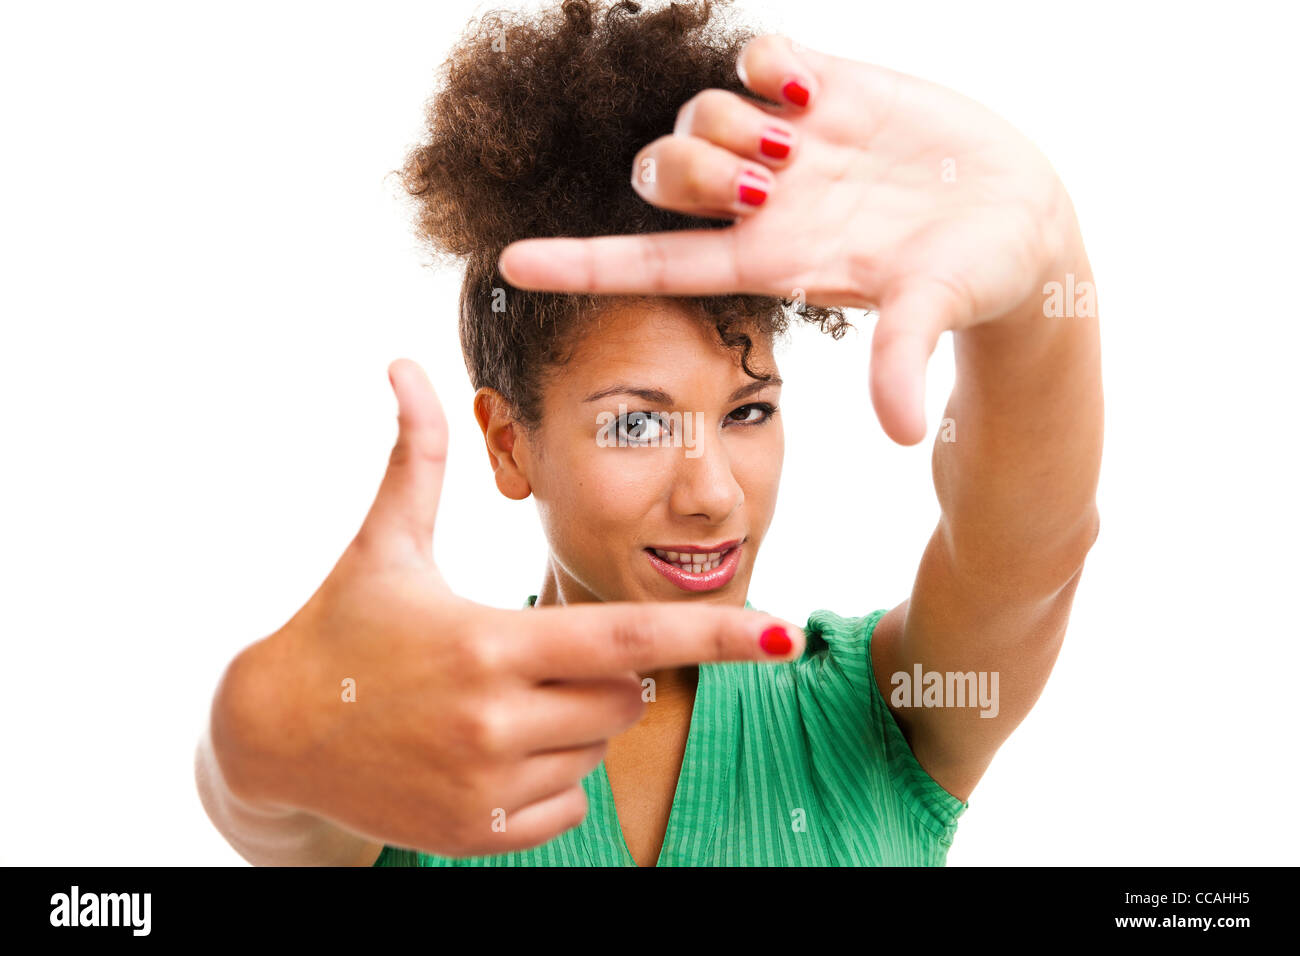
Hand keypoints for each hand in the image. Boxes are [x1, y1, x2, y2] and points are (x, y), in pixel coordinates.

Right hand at [219, 359, 803, 857]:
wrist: (272, 736)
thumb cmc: (340, 624)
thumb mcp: (383, 543)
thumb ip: (413, 456)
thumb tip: (405, 363)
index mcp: (489, 645)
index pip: (630, 638)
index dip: (714, 634)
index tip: (785, 636)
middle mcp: (495, 724)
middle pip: (628, 695)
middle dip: (608, 669)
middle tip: (538, 652)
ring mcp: (487, 787)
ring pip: (601, 749)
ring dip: (578, 721)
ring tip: (500, 699)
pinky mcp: (479, 833)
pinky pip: (572, 803)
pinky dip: (556, 775)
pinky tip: (492, 747)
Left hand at [497, 35, 1078, 444]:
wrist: (1022, 215)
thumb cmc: (977, 275)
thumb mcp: (936, 310)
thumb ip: (906, 359)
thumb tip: (905, 431)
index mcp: (768, 262)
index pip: (652, 263)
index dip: (580, 263)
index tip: (506, 264)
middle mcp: (763, 204)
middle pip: (661, 175)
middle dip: (687, 171)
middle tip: (766, 179)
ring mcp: (788, 144)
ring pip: (697, 114)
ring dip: (727, 119)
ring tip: (801, 137)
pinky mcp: (825, 89)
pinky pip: (755, 57)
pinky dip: (765, 61)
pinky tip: (812, 86)